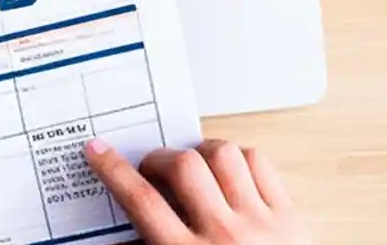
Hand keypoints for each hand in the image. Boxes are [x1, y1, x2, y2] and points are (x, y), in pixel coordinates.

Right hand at [84, 138, 306, 244]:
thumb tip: (114, 238)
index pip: (142, 202)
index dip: (114, 170)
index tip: (99, 150)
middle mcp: (222, 236)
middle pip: (183, 168)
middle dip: (160, 158)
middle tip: (154, 168)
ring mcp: (259, 222)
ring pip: (224, 155)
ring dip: (201, 152)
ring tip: (194, 165)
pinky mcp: (288, 215)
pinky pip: (259, 162)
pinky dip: (239, 158)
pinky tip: (230, 171)